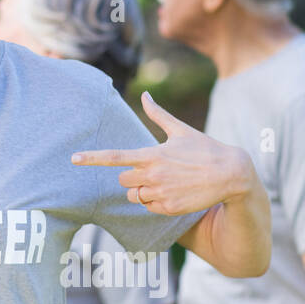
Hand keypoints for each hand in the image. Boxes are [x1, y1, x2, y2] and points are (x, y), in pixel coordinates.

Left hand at [71, 91, 252, 216]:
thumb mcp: (181, 130)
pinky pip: (148, 207)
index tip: (74, 159)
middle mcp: (153, 175)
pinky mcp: (168, 208)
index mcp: (152, 154)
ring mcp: (160, 193)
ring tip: (164, 181)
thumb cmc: (205, 149)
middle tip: (152, 170)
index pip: (115, 157)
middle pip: (122, 180)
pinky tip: (172, 192)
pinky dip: (154, 201)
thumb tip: (145, 95)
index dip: (92, 158)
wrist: (231, 174)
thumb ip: (158, 115)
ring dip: (141, 190)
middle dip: (131, 176)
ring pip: (133, 196)